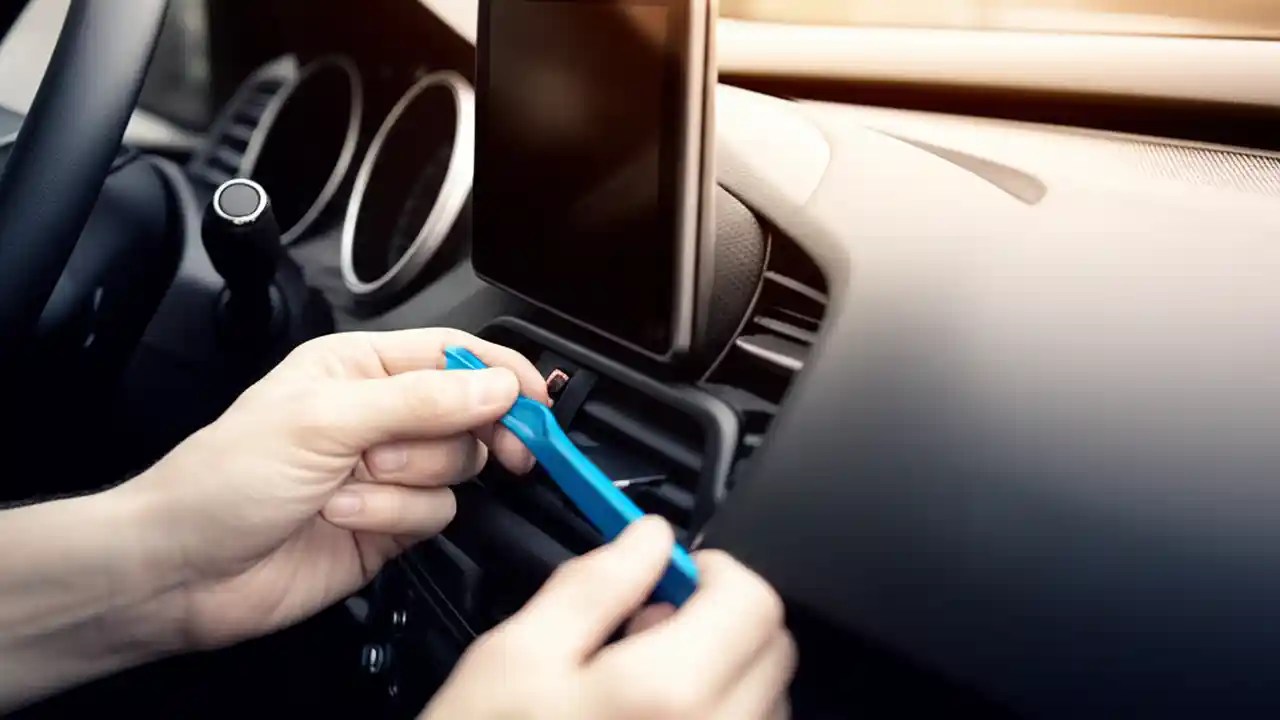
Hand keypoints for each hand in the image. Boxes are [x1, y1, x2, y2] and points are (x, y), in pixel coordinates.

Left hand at [122, 329, 550, 649]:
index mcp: (359, 369)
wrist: (184, 570)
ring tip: (352, 485)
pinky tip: (346, 516)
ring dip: (409, 481)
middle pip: (471, 413)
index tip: (537, 400)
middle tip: (507, 449)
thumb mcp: (324, 420)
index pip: (454, 356)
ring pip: (457, 469)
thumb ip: (419, 400)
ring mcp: (386, 473)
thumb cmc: (224, 478)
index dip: (502, 374)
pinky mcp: (389, 524)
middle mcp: (378, 417)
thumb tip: (494, 386)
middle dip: (473, 433)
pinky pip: (437, 515)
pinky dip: (396, 517)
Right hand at [421, 517, 796, 719]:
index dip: (713, 572)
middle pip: (771, 651)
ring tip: (645, 688)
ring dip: (722, 675)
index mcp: (668, 692)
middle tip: (650, 629)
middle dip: (721, 622)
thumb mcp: (517, 655)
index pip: (753, 602)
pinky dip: (717, 716)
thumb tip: (648, 538)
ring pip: (765, 700)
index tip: (675, 574)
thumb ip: (595, 585)